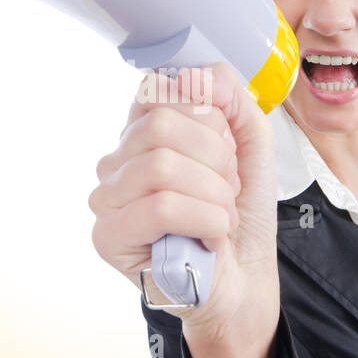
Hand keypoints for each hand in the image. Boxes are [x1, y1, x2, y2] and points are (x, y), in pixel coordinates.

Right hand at [88, 61, 279, 351]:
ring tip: (221, 214)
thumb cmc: (238, 216)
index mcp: (143, 131)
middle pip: (162, 125)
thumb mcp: (251, 145)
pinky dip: (205, 218)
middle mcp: (116, 159)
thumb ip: (232, 99)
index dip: (207, 115)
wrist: (244, 281)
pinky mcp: (108, 236)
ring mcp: (106, 197)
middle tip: (227, 188)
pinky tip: (211, 234)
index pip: (160, 89)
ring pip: (161, 165)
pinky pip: (161, 206)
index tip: (227, 150)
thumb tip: (201, 75)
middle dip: (215, 158)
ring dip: (213, 192)